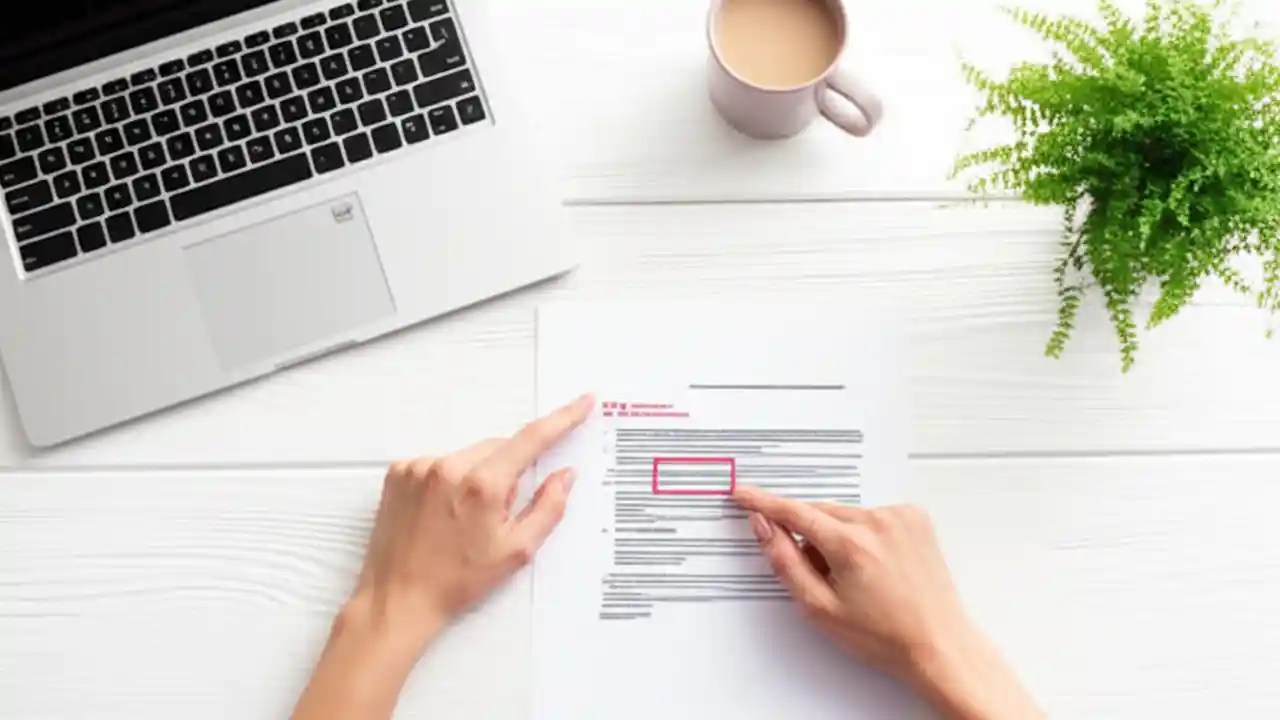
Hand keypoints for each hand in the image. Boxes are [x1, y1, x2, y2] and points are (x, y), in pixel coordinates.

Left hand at [292, 394, 594, 719]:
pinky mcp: (399, 472)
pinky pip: (439, 463)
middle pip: (498, 449)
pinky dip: (448, 480)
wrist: (398, 598)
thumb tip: (565, 475)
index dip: (562, 419)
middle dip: (507, 472)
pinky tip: (441, 513)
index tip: (581, 403)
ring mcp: (420, 467)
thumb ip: (548, 507)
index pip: (532, 439)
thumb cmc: (455, 581)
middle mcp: (449, 467)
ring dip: (476, 476)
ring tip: (461, 519)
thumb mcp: (516, 551)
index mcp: (482, 485)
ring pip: (468, 456)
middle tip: (497, 514)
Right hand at [734, 487, 1043, 719]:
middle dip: (810, 539)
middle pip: (819, 514)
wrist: (938, 644)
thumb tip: (764, 527)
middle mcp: (878, 522)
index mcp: (851, 544)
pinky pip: (871, 515)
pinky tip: (875, 565)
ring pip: (844, 514)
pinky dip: (863, 534)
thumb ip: (785, 561)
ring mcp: (900, 517)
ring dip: (837, 537)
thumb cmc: (885, 636)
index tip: (743, 493)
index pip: (794, 512)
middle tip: (822, 577)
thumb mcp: (820, 608)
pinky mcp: (915, 517)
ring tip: (856, 578)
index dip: (763, 503)